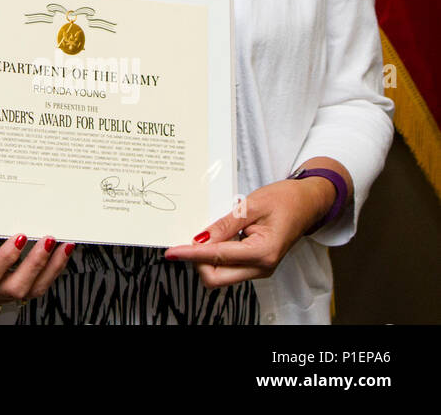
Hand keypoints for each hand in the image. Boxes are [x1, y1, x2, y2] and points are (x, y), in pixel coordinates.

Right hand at [0, 233, 73, 305]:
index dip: (6, 258)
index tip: (20, 237)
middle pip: (15, 287)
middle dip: (35, 264)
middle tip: (48, 240)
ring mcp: (0, 294)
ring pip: (30, 291)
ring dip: (51, 269)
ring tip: (63, 247)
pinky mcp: (12, 293)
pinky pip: (36, 288)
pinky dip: (51, 271)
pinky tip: (60, 255)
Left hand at [163, 165, 344, 286]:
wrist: (307, 203)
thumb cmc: (284, 200)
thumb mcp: (251, 206)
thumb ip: (224, 225)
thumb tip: (199, 239)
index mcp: (263, 253)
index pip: (217, 258)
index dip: (191, 254)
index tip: (172, 252)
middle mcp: (261, 267)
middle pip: (216, 278)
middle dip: (197, 262)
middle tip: (188, 239)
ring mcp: (259, 269)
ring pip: (221, 275)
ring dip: (206, 259)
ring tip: (203, 235)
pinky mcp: (255, 265)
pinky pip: (228, 267)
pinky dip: (215, 256)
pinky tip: (213, 238)